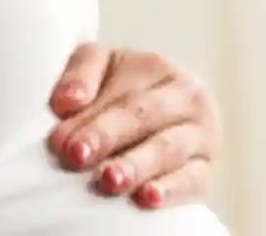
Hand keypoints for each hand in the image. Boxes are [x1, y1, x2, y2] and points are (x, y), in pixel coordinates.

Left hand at [46, 43, 220, 209]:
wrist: (165, 115)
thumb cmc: (121, 89)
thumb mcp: (100, 66)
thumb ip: (80, 74)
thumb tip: (66, 101)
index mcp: (156, 67)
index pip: (122, 89)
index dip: (90, 115)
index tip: (60, 139)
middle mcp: (185, 96)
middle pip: (143, 114)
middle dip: (107, 136)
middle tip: (77, 155)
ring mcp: (200, 133)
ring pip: (167, 148)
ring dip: (135, 165)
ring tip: (109, 179)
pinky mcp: (205, 169)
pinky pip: (191, 179)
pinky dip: (169, 190)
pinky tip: (146, 198)